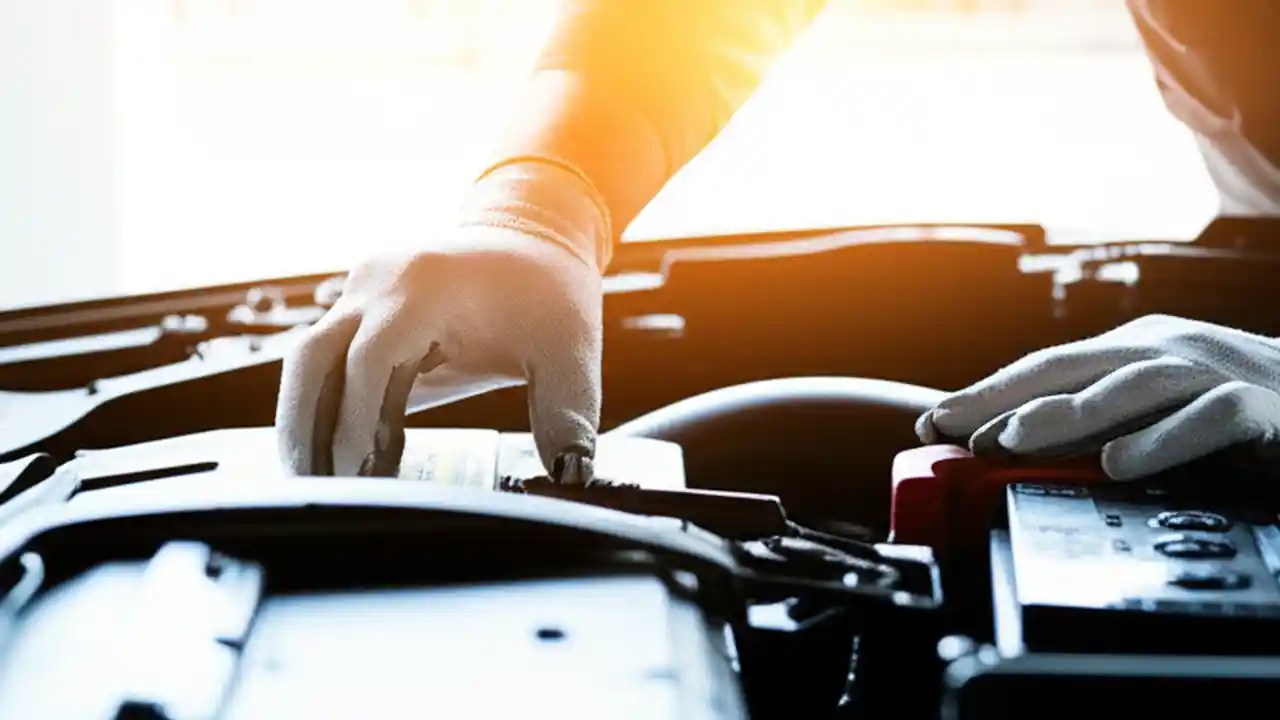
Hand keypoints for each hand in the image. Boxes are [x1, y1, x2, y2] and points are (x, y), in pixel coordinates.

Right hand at [275, 160, 608, 481]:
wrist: (534, 232)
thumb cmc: (551, 293)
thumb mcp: (569, 354)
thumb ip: (566, 414)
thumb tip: (569, 474)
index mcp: (426, 289)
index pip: (370, 361)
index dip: (359, 423)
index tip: (363, 479)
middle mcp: (380, 281)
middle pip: (312, 358)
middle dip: (305, 430)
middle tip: (318, 496)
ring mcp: (362, 287)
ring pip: (305, 356)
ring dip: (301, 419)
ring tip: (314, 483)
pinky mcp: (359, 301)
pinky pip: (322, 351)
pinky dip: (319, 401)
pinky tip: (331, 451)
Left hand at [915, 314, 1279, 478]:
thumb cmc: (1241, 413)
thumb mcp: (1156, 413)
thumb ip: (1095, 426)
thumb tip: (1010, 446)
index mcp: (1135, 350)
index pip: (1047, 367)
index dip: (987, 393)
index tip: (933, 421)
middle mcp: (1167, 350)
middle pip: (1072, 367)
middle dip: (1003, 396)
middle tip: (950, 426)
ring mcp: (1216, 373)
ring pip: (1132, 385)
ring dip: (1069, 412)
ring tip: (1014, 439)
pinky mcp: (1263, 408)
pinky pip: (1210, 419)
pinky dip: (1162, 440)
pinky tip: (1121, 463)